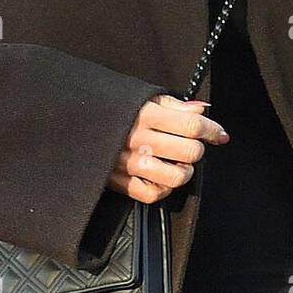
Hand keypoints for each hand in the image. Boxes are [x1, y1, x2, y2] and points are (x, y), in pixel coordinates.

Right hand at [107, 95, 228, 203]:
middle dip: (198, 149)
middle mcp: (138, 138)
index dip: (212, 130)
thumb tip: (203, 110)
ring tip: (180, 164)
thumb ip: (174, 104)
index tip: (219, 134)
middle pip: (188, 151)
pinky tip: (162, 178)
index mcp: (145, 113)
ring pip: (175, 177)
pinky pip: (151, 194)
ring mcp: (127, 162)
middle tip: (192, 146)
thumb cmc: (113, 108)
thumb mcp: (141, 97)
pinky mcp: (117, 181)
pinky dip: (163, 190)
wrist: (73, 122)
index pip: (192, 125)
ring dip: (184, 172)